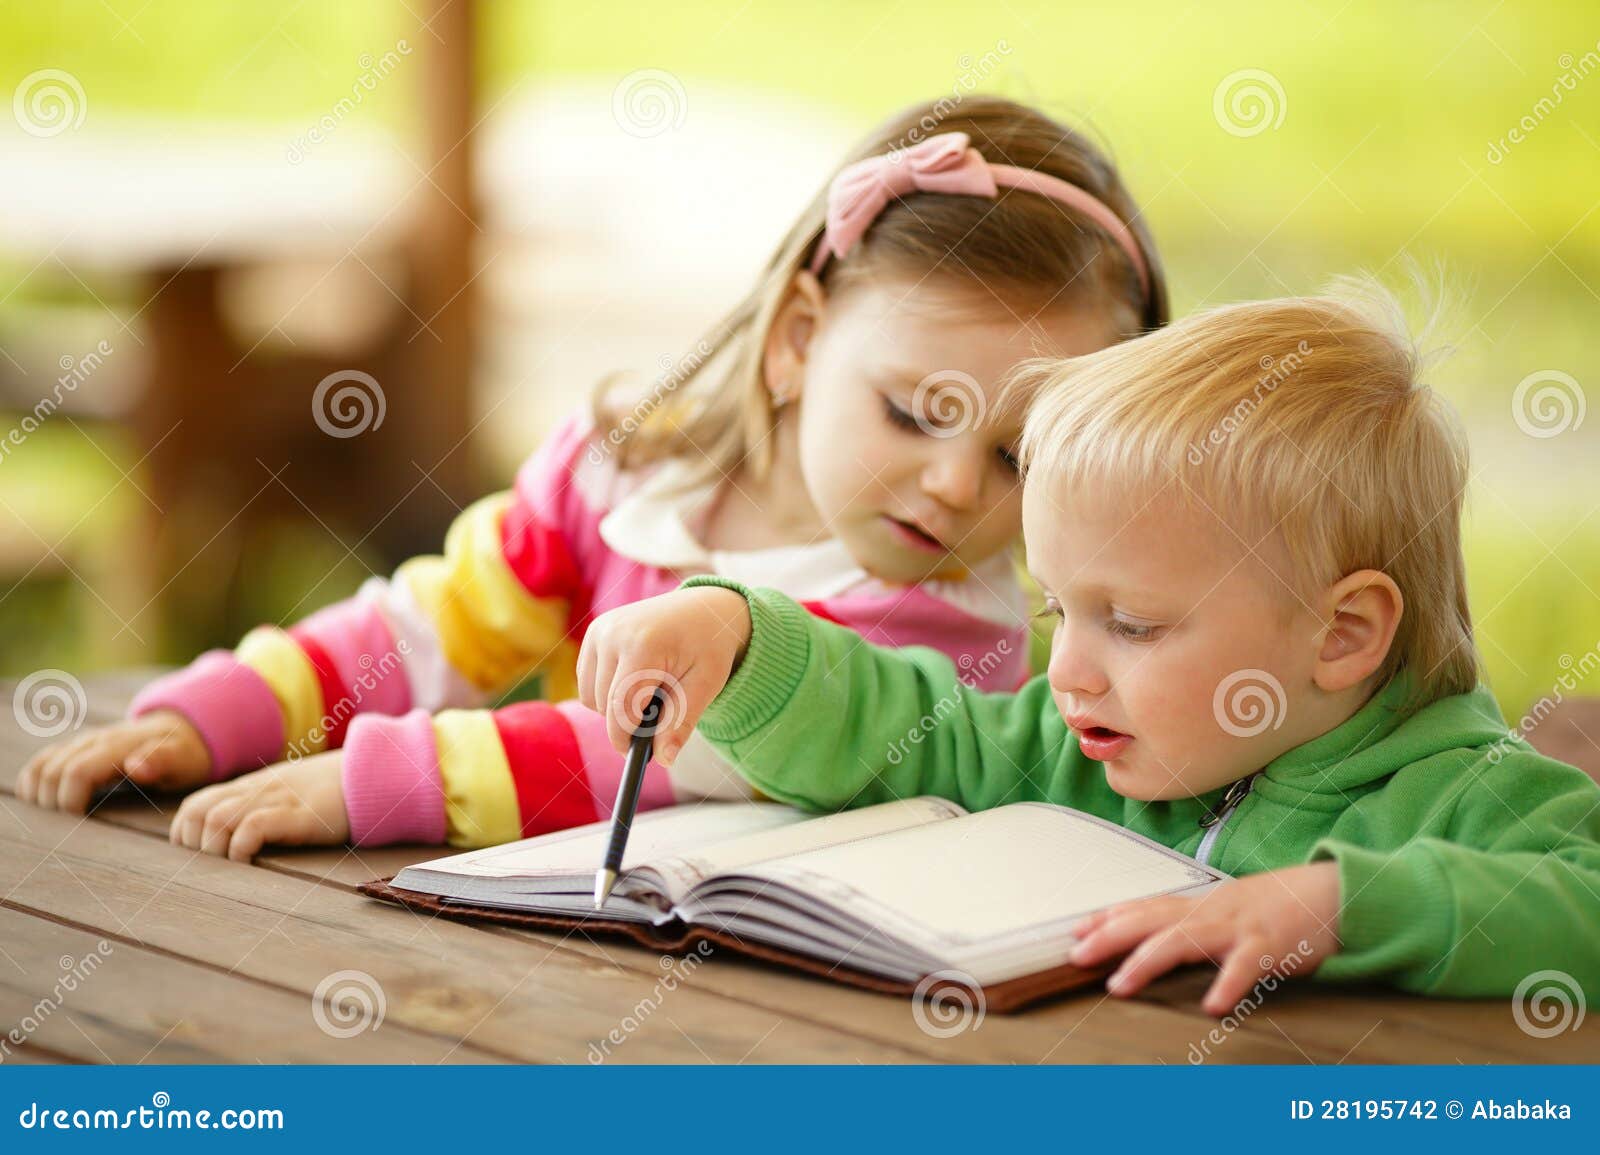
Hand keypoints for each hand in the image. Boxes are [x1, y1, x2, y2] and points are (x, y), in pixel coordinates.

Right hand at [17, 710, 212, 812]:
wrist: (184, 729)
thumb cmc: (185, 753)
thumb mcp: (184, 760)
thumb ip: (161, 762)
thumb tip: (134, 766)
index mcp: (118, 747)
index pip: (77, 771)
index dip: (69, 799)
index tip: (78, 825)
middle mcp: (95, 741)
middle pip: (53, 771)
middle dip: (52, 801)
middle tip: (65, 828)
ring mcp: (84, 743)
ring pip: (44, 764)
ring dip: (38, 792)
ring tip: (52, 819)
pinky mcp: (78, 748)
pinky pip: (44, 759)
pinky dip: (34, 780)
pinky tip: (38, 800)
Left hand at [170, 750, 348, 860]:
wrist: (373, 773)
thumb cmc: (335, 792)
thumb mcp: (291, 794)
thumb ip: (265, 805)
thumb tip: (240, 836)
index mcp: (253, 786)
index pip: (196, 804)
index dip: (186, 832)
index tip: (197, 856)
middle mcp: (258, 790)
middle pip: (198, 811)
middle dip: (194, 844)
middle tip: (210, 868)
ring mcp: (277, 800)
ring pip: (217, 818)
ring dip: (214, 849)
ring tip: (230, 867)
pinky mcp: (298, 814)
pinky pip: (253, 827)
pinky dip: (241, 847)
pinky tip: (250, 861)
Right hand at [576, 586, 752, 764]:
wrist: (703, 608)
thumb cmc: (708, 646)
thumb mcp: (706, 684)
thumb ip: (681, 721)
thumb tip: (664, 759)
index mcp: (644, 645)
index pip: (621, 708)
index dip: (627, 739)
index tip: (638, 754)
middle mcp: (614, 634)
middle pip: (604, 706)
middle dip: (628, 720)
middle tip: (660, 709)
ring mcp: (600, 630)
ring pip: (591, 697)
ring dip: (614, 707)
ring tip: (649, 692)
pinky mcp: (594, 632)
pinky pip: (586, 682)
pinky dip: (605, 691)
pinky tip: (634, 680)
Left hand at [1068, 862, 1342, 1015]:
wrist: (1327, 895)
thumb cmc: (1271, 910)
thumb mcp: (1222, 911)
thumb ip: (1187, 923)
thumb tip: (1148, 938)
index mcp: (1197, 906)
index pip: (1142, 907)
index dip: (1106, 918)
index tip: (1073, 931)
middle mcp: (1208, 912)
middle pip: (1150, 919)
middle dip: (1109, 936)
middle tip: (1077, 955)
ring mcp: (1235, 927)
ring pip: (1184, 939)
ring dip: (1148, 961)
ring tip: (1120, 984)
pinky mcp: (1268, 945)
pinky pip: (1245, 966)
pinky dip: (1228, 984)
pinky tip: (1213, 1005)